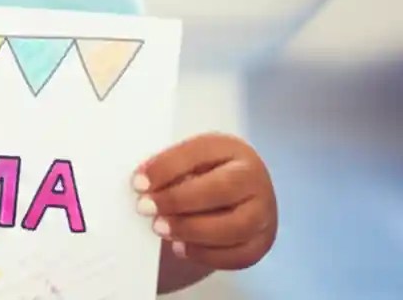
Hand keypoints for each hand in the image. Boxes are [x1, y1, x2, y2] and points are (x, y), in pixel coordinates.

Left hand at [133, 133, 276, 270]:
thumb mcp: (188, 160)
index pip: (199, 153)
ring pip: (235, 226)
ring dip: (191, 230)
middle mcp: (253, 178)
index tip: (138, 183)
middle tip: (145, 208)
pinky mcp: (262, 241)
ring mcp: (264, 211)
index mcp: (231, 148)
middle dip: (178, 200)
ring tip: (160, 228)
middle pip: (222, 189)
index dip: (166, 168)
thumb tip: (142, 186)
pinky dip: (207, 254)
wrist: (237, 195)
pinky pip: (239, 254)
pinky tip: (180, 247)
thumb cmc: (202, 174)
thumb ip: (168, 169)